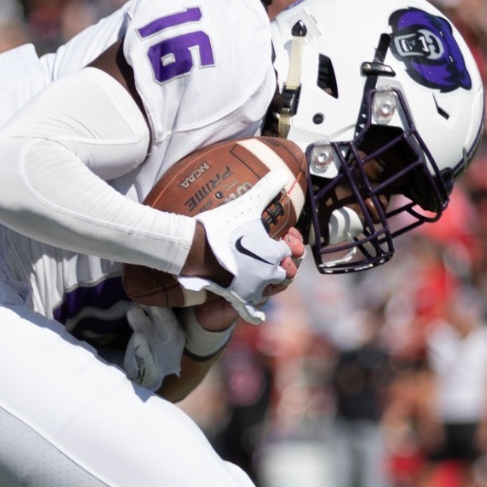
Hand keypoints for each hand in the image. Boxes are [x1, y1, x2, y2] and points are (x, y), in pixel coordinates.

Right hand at [181, 177, 304, 323]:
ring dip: (272, 282)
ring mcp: (254, 289)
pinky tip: (258, 313)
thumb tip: (282, 173)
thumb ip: (266, 190)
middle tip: (270, 254)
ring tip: (264, 273)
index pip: (292, 251)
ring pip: (273, 290)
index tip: (281, 237)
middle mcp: (269, 274)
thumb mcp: (246, 204)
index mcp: (275, 253)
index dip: (289, 244)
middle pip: (286, 273)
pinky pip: (252, 312)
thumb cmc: (220, 227)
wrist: (193, 249)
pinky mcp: (239, 299)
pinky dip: (256, 313)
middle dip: (282, 263)